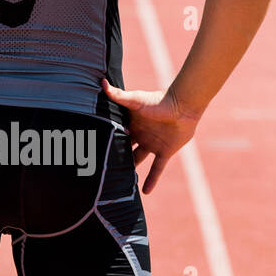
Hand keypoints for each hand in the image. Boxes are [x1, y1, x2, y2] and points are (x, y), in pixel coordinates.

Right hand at [102, 78, 201, 193]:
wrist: (183, 106)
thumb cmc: (158, 100)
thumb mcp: (135, 99)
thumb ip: (118, 95)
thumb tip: (102, 83)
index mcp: (131, 123)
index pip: (115, 134)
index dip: (105, 141)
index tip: (91, 151)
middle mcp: (140, 134)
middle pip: (124, 149)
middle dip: (114, 157)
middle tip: (100, 170)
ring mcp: (152, 144)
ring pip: (138, 160)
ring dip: (130, 171)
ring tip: (118, 184)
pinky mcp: (165, 152)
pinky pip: (157, 169)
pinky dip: (151, 180)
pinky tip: (144, 193)